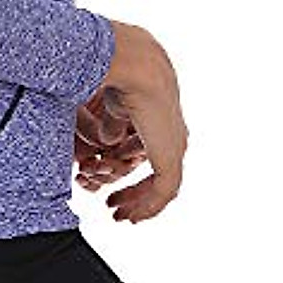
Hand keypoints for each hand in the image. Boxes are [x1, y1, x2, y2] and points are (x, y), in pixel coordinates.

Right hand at [75, 39, 188, 223]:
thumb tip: (108, 141)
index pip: (149, 148)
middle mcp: (173, 135)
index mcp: (160, 118)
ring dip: (139, 202)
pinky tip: (131, 216)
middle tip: (114, 207)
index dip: (128, 166)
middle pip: (160, 173)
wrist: (134, 66)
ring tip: (119, 215)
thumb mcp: (113, 105)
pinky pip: (163, 193)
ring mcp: (174, 147)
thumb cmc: (120, 75)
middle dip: (135, 192)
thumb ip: (113, 125)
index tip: (111, 178)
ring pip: (162, 187)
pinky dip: (147, 207)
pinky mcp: (170, 158)